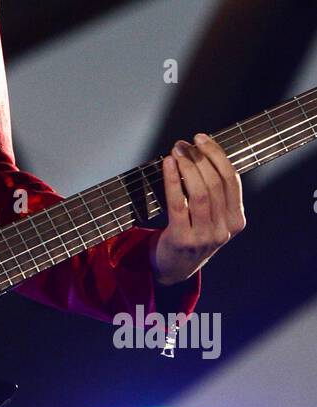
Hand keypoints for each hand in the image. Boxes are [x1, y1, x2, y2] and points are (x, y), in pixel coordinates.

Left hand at [151, 133, 245, 286]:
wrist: (175, 266)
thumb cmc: (194, 232)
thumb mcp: (214, 216)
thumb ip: (215, 191)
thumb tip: (201, 150)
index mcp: (237, 220)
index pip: (232, 180)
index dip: (217, 156)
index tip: (202, 139)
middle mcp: (224, 229)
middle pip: (216, 184)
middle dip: (200, 158)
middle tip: (184, 144)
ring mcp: (205, 236)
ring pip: (200, 193)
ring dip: (187, 167)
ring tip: (177, 151)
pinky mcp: (183, 239)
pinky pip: (178, 203)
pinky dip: (173, 180)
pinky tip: (168, 165)